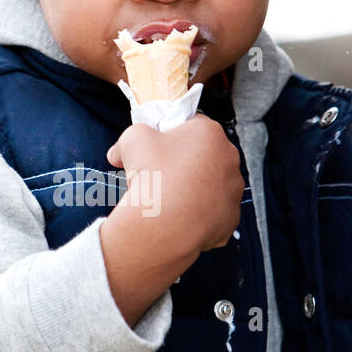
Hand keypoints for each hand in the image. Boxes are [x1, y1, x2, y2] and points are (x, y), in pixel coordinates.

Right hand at [105, 113, 243, 256]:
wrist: (163, 225)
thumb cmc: (153, 177)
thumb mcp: (132, 139)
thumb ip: (130, 137)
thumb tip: (117, 153)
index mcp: (210, 133)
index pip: (193, 126)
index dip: (173, 136)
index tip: (159, 149)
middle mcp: (229, 159)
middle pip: (206, 156)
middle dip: (187, 163)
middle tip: (163, 175)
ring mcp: (233, 191)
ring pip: (212, 185)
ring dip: (196, 189)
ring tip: (171, 199)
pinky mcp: (231, 218)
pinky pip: (215, 212)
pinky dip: (200, 215)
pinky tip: (181, 217)